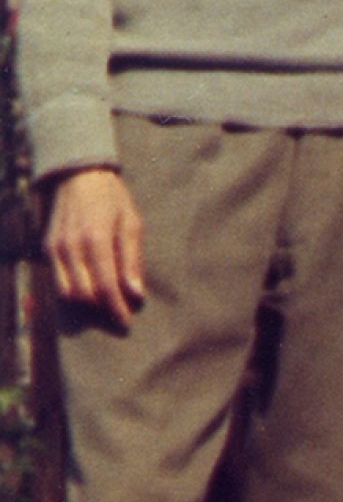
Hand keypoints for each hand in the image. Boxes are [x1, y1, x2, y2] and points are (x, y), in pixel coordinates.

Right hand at [44, 166, 145, 326]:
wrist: (78, 176)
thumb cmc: (113, 200)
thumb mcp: (132, 224)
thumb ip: (133, 260)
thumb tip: (137, 295)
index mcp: (96, 239)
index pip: (104, 287)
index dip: (116, 310)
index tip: (127, 324)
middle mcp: (70, 247)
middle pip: (82, 296)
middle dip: (101, 313)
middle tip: (119, 320)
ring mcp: (54, 249)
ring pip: (65, 294)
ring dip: (85, 308)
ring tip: (106, 310)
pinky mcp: (46, 249)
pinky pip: (56, 283)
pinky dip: (72, 294)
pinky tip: (90, 296)